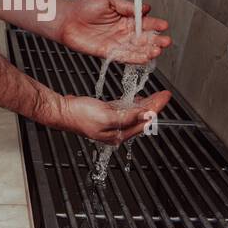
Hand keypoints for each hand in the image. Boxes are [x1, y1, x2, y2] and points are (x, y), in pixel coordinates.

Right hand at [53, 91, 171, 144]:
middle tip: (164, 94)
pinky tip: (138, 101)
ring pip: (135, 114)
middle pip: (142, 118)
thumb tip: (146, 116)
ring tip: (156, 96)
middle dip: (155, 106)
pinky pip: (126, 111)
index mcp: (119, 133)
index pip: (144, 120)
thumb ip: (128, 117)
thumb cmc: (79, 115)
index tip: (165, 97)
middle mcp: (117, 130)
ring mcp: (112, 123)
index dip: (156, 107)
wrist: (62, 111)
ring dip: (147, 105)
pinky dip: (134, 105)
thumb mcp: (106, 115)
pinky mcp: (106, 115)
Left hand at [54, 0, 170, 63]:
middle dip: (155, 40)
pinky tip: (144, 58)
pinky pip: (123, 57)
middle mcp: (122, 31)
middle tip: (165, 41)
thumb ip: (126, 6)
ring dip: (148, 51)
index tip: (164, 25)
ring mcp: (116, 43)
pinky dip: (134, 58)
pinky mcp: (108, 53)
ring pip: (136, 49)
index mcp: (124, 17)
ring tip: (158, 51)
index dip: (154, 24)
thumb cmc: (82, 6)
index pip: (144, 22)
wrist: (65, 19)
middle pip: (143, 38)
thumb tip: (144, 8)